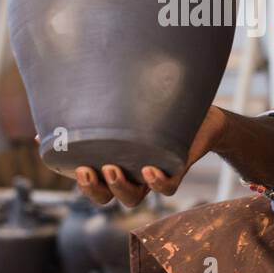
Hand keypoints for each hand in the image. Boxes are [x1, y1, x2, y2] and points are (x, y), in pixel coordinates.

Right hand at [74, 105, 226, 207]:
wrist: (202, 114)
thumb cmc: (158, 107)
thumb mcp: (129, 103)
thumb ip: (106, 99)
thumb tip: (80, 74)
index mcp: (116, 160)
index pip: (92, 181)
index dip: (81, 181)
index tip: (71, 162)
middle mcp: (132, 173)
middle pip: (107, 196)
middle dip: (93, 188)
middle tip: (86, 170)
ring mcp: (153, 174)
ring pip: (133, 198)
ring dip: (119, 188)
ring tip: (112, 168)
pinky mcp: (177, 170)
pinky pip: (167, 187)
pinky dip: (157, 183)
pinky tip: (149, 170)